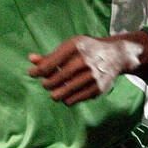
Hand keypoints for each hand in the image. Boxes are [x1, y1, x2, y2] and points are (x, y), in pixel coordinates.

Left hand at [28, 31, 147, 104]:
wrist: (116, 55)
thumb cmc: (87, 50)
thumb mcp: (71, 47)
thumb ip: (51, 56)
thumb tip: (31, 59)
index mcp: (75, 46)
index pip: (49, 65)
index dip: (37, 71)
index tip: (33, 73)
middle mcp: (84, 61)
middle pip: (53, 81)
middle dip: (46, 83)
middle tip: (47, 83)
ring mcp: (92, 76)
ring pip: (61, 94)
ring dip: (54, 93)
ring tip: (55, 90)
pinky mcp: (97, 89)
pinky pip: (72, 101)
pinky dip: (66, 99)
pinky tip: (68, 93)